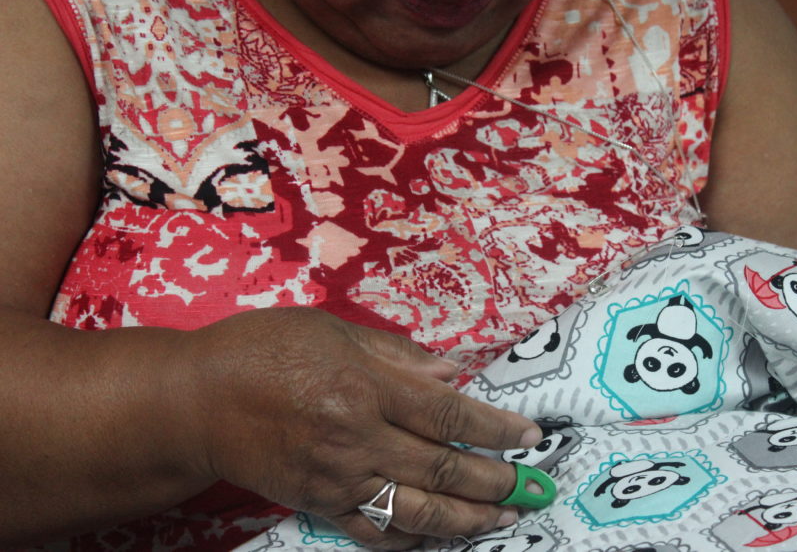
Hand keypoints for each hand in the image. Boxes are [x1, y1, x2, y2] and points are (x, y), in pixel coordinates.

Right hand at [179, 307, 540, 549]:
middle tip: (535, 486)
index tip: (529, 435)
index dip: (496, 429)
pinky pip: (375, 531)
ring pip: (419, 509)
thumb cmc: (263, 350)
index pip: (450, 415)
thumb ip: (398, 355)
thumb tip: (452, 373)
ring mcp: (339, 479)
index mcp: (366, 387)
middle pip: (444, 468)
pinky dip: (412, 540)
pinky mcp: (319, 504)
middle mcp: (359, 438)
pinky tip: (440, 539)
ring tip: (506, 518)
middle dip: (497, 481)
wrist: (196, 402)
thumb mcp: (333, 330)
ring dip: (469, 518)